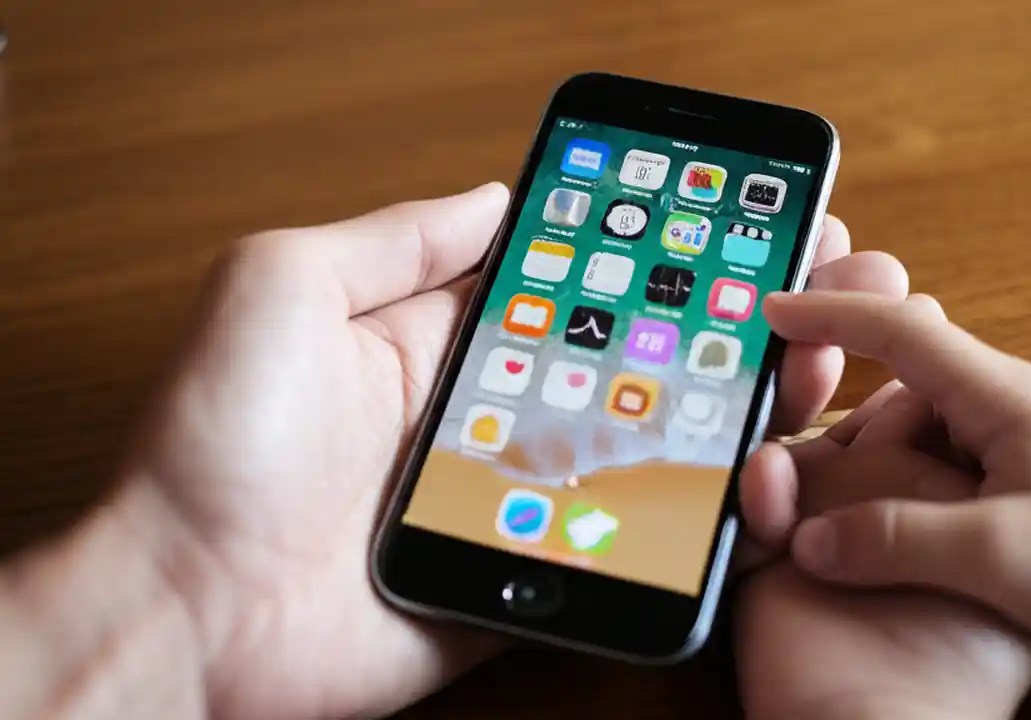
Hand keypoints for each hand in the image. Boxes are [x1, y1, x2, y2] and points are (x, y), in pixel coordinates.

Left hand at [100, 186, 859, 717]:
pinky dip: (671, 535)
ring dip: (706, 432)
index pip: (567, 294)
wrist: (194, 613)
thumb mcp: (283, 290)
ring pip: (630, 461)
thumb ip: (394, 243)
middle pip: (616, 375)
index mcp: (438, 346)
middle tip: (787, 319)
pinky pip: (608, 557)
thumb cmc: (222, 446)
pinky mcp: (518, 583)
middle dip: (701, 347)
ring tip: (792, 392)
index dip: (644, 267)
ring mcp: (507, 505)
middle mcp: (483, 420)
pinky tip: (739, 496)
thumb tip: (492, 195)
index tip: (725, 243)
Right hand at [735, 292, 1030, 719]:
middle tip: (831, 463)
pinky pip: (985, 442)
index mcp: (1008, 395)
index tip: (776, 305)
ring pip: (954, 417)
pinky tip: (952, 518)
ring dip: (911, 452)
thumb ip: (895, 540)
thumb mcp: (996, 558)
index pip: (902, 331)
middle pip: (922, 379)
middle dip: (868, 415)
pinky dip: (948, 468)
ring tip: (892, 510)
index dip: (831, 314)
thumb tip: (811, 539)